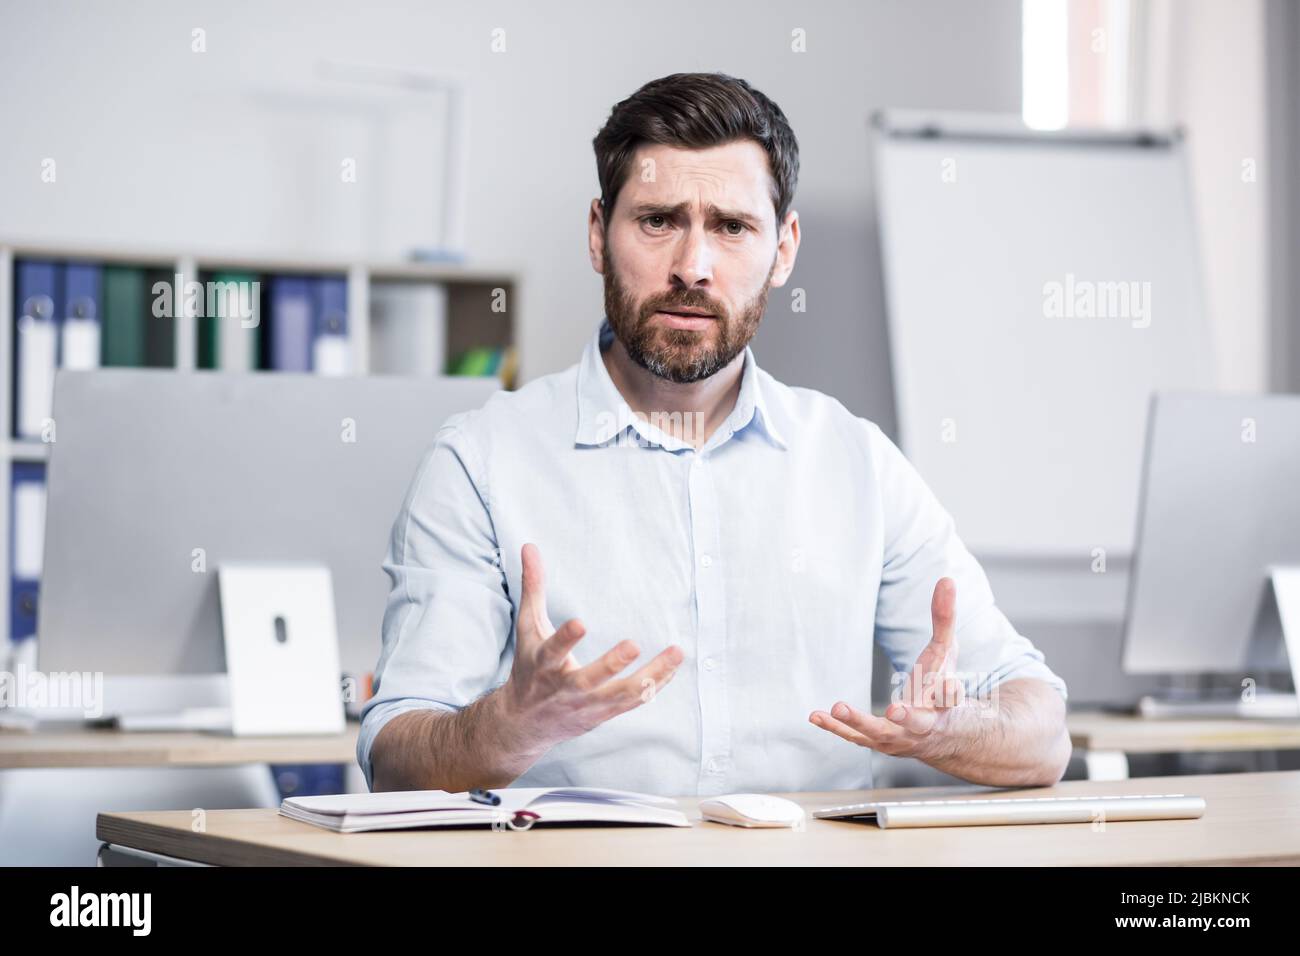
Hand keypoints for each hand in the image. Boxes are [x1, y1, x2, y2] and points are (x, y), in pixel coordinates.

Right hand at [500, 543, 683, 749]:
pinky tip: (673, 665)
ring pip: (621, 695)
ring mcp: (586, 704)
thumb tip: (530, 546)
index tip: (580, 623)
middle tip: (633, 645)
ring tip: (675, 652)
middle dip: (610, 665)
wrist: (525, 723)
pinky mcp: (604, 713)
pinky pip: (634, 701)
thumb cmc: (529, 666)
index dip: (565, 639)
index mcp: (543, 664)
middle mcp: (564, 688)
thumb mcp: (527, 628)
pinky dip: (656, 684)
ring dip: (650, 676)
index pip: (552, 652)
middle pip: (588, 680)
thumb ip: (532, 587)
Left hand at [808, 577, 964, 758]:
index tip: (947, 686)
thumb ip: (944, 618)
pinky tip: (814, 716)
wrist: (942, 736)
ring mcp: (900, 736)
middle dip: (908, 717)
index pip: (951, 696)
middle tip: (896, 710)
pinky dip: (836, 728)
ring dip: (859, 722)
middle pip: (918, 721)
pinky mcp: (878, 740)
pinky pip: (855, 737)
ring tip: (838, 708)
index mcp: (945, 702)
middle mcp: (925, 724)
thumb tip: (946, 579)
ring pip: (880, 733)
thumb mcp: (945, 652)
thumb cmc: (941, 687)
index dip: (949, 691)